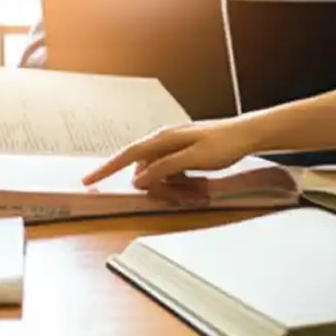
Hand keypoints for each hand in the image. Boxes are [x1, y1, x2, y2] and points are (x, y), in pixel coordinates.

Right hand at [83, 117, 255, 190]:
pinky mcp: (185, 154)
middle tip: (182, 200)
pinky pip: (174, 173)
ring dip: (173, 189)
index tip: (88, 180)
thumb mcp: (192, 159)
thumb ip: (163, 168)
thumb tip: (138, 178)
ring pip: (161, 175)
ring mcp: (175, 148)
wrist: (248, 134)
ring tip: (195, 196)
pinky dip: (181, 185)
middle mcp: (165, 141)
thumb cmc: (223, 143)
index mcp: (162, 139)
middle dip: (159, 189)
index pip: (127, 154)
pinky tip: (196, 190)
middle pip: (146, 171)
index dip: (106, 168)